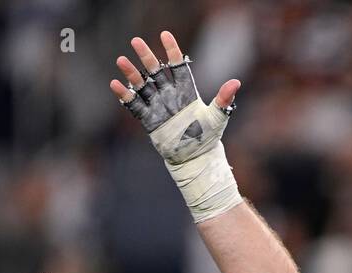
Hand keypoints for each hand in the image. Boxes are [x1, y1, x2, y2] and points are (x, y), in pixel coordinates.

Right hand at [109, 31, 242, 220]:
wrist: (195, 159)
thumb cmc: (208, 137)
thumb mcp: (217, 117)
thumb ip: (223, 99)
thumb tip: (236, 82)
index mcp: (186, 92)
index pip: (178, 66)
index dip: (172, 51)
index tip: (164, 35)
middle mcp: (169, 95)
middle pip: (155, 71)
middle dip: (146, 56)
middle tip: (136, 41)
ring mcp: (157, 106)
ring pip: (142, 85)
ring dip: (132, 73)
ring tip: (121, 60)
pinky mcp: (148, 120)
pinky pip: (134, 105)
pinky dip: (125, 95)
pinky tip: (115, 84)